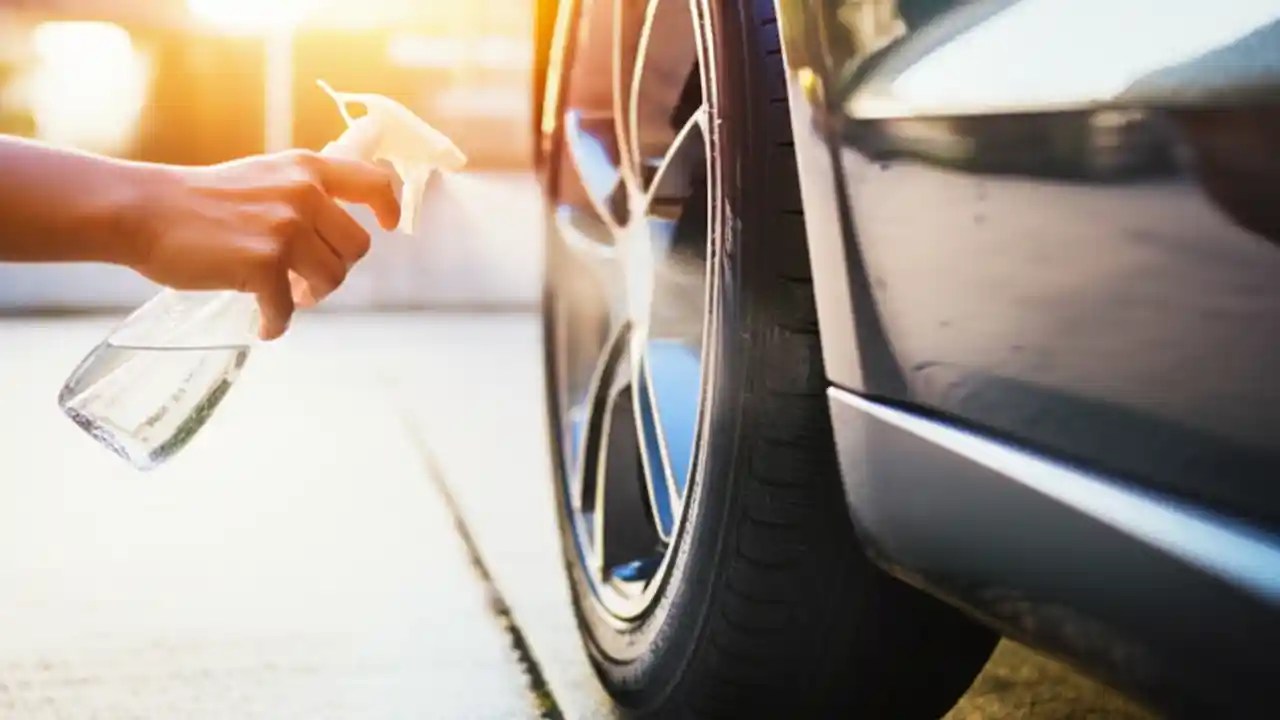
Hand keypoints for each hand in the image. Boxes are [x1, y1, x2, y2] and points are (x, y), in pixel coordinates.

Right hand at [131, 150, 399, 339]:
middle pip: (356, 248)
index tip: (389, 225)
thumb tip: (336, 230)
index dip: (388, 206)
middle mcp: (303, 195)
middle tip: (306, 279)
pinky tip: (263, 323)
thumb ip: (301, 193)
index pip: (373, 181)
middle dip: (336, 269)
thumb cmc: (201, 200)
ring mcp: (285, 229)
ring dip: (310, 296)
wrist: (145, 211)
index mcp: (307, 169)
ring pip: (331, 280)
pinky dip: (275, 323)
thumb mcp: (263, 176)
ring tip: (286, 295)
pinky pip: (287, 310)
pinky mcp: (264, 264)